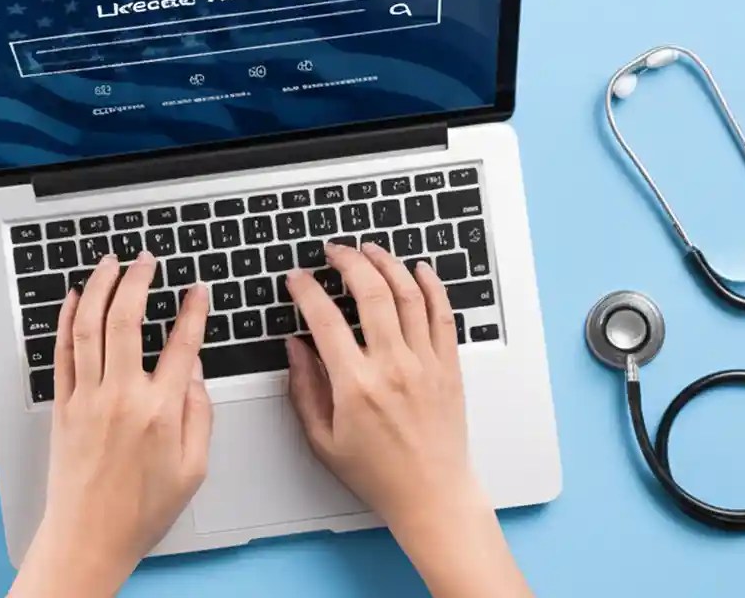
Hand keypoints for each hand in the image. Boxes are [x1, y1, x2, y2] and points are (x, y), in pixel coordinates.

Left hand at [9, 253, 210, 597]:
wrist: (88, 537)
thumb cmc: (141, 510)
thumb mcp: (194, 469)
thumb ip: (201, 416)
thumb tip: (195, 373)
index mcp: (161, 411)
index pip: (182, 344)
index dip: (192, 311)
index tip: (197, 291)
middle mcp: (121, 397)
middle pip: (126, 320)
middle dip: (138, 280)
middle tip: (146, 260)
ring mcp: (87, 398)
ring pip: (89, 327)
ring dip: (99, 288)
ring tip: (109, 263)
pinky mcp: (63, 406)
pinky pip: (62, 352)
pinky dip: (66, 319)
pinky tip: (73, 298)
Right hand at [286, 242, 532, 597]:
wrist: (431, 494)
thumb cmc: (377, 473)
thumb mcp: (322, 439)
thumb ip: (304, 389)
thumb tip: (295, 347)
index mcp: (356, 386)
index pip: (325, 319)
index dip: (306, 291)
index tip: (297, 279)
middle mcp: (393, 367)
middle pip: (371, 292)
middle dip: (348, 261)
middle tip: (334, 251)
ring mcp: (425, 363)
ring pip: (409, 295)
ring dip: (387, 264)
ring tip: (370, 249)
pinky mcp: (448, 366)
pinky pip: (443, 314)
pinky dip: (431, 286)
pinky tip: (419, 270)